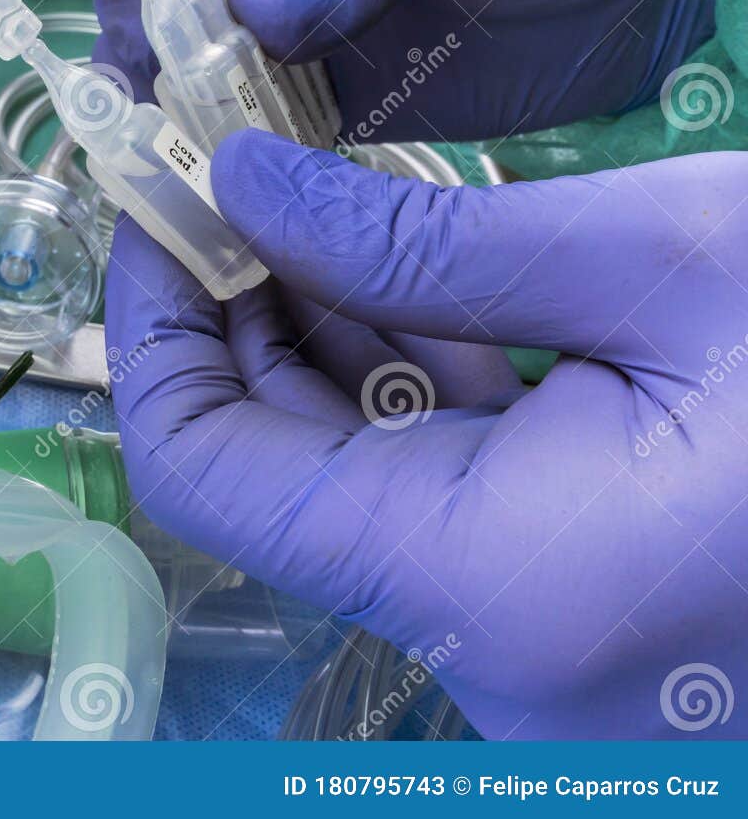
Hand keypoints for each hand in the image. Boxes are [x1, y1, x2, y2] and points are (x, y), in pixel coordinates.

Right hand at [74, 0, 726, 140]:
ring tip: (180, 150)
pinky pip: (239, 136)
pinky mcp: (312, 107)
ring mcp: (275, 26)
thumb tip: (251, 11)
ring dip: (162, 109)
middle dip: (127, 31)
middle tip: (157, 87)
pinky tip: (225, 189)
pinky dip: (221, 165)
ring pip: (171, 65)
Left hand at [107, 129, 747, 737]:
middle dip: (234, 310)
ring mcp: (528, 639)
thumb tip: (243, 186)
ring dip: (321, 336)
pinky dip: (407, 382)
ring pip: (349, 477)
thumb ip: (422, 239)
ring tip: (319, 199)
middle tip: (235, 171)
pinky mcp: (566, 603)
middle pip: (266, 471)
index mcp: (487, 578)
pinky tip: (412, 276)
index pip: (199, 473)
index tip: (163, 202)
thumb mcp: (667, 264)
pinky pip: (436, 492)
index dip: (152, 326)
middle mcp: (487, 646)